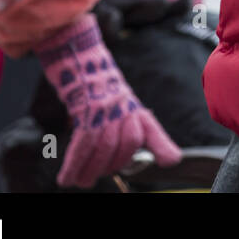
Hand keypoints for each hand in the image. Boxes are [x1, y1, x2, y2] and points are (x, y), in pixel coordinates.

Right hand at [35, 14, 180, 188]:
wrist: (78, 56)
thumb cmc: (94, 86)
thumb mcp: (116, 103)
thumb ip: (126, 127)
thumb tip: (138, 156)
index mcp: (132, 106)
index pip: (151, 128)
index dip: (162, 146)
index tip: (171, 161)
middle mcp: (124, 106)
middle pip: (128, 143)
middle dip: (113, 165)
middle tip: (98, 176)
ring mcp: (107, 107)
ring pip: (104, 146)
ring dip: (91, 170)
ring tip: (82, 182)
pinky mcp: (85, 109)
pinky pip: (82, 143)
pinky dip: (74, 164)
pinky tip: (66, 178)